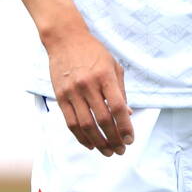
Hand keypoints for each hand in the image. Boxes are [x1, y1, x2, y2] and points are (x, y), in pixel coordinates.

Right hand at [46, 22, 133, 156]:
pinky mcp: (61, 96)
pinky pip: (70, 122)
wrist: (65, 39)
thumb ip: (121, 91)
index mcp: (105, 77)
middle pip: (103, 120)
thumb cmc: (93, 52)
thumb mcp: (113, 66)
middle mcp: (88, 85)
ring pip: (86, 125)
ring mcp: (73, 92)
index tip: (130, 139)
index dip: (125, 127)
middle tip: (120, 150)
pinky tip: (90, 144)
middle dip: (114, 139)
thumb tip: (128, 115)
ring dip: (98, 142)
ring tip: (108, 152)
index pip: (118, 108)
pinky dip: (81, 136)